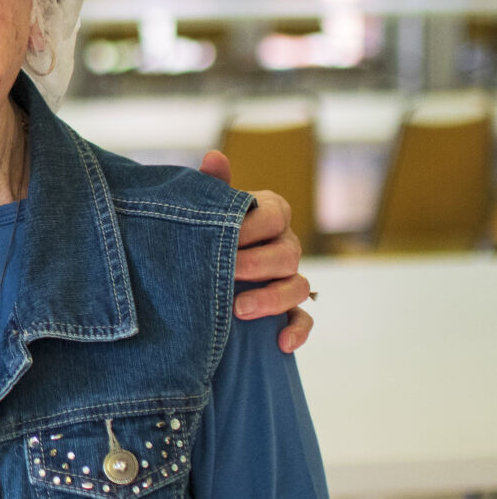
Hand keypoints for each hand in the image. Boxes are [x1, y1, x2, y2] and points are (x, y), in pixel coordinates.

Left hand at [200, 150, 314, 355]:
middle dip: (257, 265)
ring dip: (272, 299)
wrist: (193, 274)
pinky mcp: (286, 311)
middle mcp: (284, 245)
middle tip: (227, 273)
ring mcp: (288, 279)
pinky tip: (280, 342)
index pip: (276, 214)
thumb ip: (214, 187)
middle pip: (288, 254)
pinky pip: (304, 320)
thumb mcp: (206, 210)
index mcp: (269, 215)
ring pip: (298, 287)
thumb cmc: (204, 232)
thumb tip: (214, 156)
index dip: (252, 226)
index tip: (225, 237)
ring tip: (238, 310)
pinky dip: (296, 331)